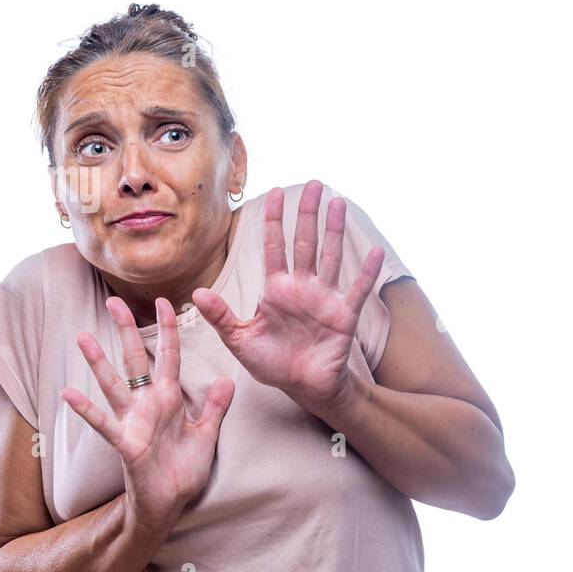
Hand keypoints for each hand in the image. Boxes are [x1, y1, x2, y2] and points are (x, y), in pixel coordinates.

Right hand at [59, 296, 235, 529]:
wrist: (170, 504)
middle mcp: (148, 404)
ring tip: (82, 336)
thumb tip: (228, 380)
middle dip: (127, 330)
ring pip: (114, 385)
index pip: (169, 356)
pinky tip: (69, 393)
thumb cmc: (183, 470)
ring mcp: (134, 422)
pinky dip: (87, 409)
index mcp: (170, 399)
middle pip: (136, 360)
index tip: (166, 301)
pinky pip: (104, 423)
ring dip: (98, 362)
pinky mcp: (126, 443)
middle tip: (113, 300)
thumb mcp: (206, 434)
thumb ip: (215, 408)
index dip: (169, 330)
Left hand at [191, 180, 383, 410]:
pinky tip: (375, 252)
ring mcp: (324, 298)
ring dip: (334, 230)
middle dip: (307, 213)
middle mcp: (301, 287)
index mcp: (275, 289)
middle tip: (312, 184)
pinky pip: (357, 289)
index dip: (274, 220)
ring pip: (330, 256)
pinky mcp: (344, 315)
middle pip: (304, 242)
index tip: (274, 193)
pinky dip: (366, 272)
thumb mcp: (240, 341)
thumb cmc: (272, 363)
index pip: (273, 246)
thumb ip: (221, 317)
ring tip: (337, 203)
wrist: (303, 387)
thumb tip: (197, 293)